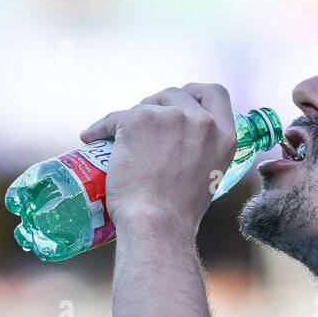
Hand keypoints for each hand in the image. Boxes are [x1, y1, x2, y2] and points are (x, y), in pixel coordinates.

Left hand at [79, 84, 235, 235]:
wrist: (156, 223)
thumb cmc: (179, 212)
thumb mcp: (209, 175)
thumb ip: (203, 149)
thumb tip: (182, 140)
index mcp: (225, 136)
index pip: (215, 93)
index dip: (196, 93)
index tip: (181, 102)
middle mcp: (202, 121)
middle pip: (177, 94)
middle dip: (159, 106)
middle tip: (145, 127)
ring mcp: (170, 117)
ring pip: (146, 104)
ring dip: (133, 117)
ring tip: (121, 138)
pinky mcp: (138, 120)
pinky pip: (115, 117)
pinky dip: (101, 128)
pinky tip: (92, 138)